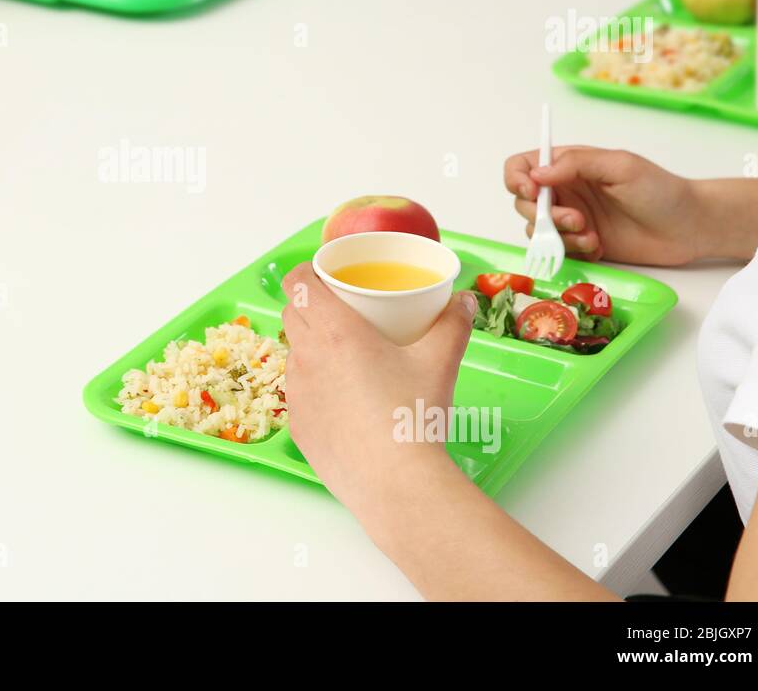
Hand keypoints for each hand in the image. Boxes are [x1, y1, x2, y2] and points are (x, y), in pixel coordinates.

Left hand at [280, 263, 474, 520]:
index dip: (307, 272)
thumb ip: (453, 323)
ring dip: (311, 347)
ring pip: (294, 354)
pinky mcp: (297, 425)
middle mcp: (306, 356)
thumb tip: (464, 300)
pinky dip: (314, 386)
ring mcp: (297, 392)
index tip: (326, 276)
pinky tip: (342, 400)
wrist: (395, 484)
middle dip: (311, 306)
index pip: (298, 282)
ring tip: (345, 358)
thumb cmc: (412, 417)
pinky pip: (299, 393)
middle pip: (292, 314)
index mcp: (334, 330)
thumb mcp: (440, 361)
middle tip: (344, 314)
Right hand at [504, 146, 704, 265]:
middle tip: (576, 220)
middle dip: (542, 214)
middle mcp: (565, 191)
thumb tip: (537, 173)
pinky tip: (597, 247)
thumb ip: (577, 163)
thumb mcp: (620, 166)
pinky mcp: (580, 244)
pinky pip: (557, 251)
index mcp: (570, 165)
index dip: (517, 178)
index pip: (522, 166)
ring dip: (559, 236)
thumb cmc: (661, 190)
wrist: (689, 228)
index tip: (531, 191)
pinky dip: (572, 251)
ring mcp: (571, 219)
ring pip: (537, 230)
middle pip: (523, 202)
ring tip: (591, 236)